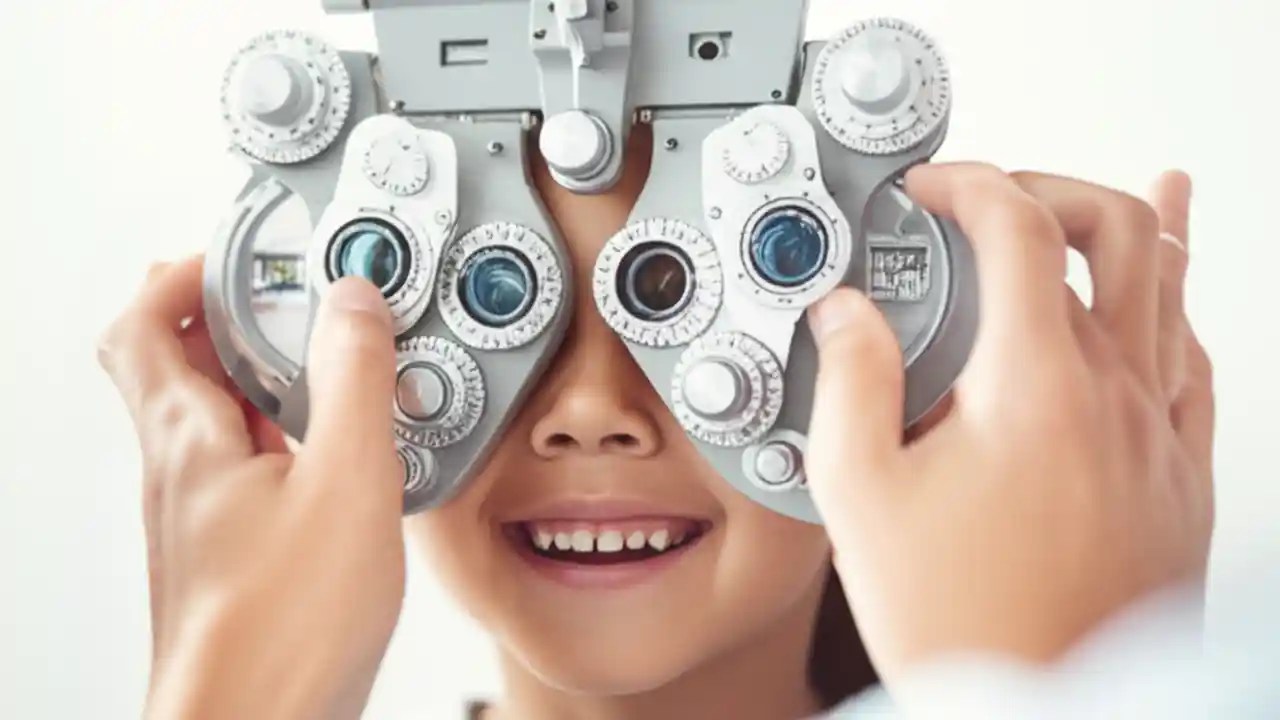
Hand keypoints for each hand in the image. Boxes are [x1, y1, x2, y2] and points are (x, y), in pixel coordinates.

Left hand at [98, 257, 405, 718]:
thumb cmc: (284, 625)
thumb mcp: (346, 481)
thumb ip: (353, 382)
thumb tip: (353, 300)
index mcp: (187, 437)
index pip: (144, 321)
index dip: (187, 273)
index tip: (247, 254)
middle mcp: (178, 471)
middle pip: (173, 363)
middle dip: (227, 317)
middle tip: (290, 302)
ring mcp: (198, 514)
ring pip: (212, 417)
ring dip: (260, 377)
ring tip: (330, 368)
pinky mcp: (229, 550)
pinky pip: (244, 465)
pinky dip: (282, 435)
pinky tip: (338, 456)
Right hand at [803, 164, 1213, 683]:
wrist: (1041, 707)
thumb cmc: (955, 618)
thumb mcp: (860, 495)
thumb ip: (848, 381)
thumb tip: (844, 312)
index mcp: (1035, 385)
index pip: (1018, 226)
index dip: (969, 182)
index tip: (932, 190)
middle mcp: (1115, 394)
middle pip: (1118, 232)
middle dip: (1052, 187)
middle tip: (1001, 196)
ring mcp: (1160, 435)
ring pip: (1173, 290)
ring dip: (1143, 228)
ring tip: (1144, 188)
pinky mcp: (1182, 477)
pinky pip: (1196, 366)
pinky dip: (1180, 314)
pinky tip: (1169, 309)